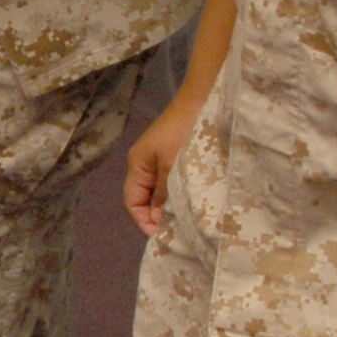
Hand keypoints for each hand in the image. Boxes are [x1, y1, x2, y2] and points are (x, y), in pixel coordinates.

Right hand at [121, 97, 196, 236]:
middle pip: (145, 198)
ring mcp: (162, 158)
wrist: (205, 100)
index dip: (143, 221)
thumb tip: (158, 219)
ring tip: (187, 220)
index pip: (132, 201)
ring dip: (171, 205)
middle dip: (158, 216)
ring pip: (161, 191)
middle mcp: (146, 163)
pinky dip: (180, 193)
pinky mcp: (177, 155)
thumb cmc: (185, 132)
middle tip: (178, 233)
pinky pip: (173, 181)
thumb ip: (164, 193)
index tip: (162, 236)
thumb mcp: (173, 166)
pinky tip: (193, 201)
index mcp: (138, 165)